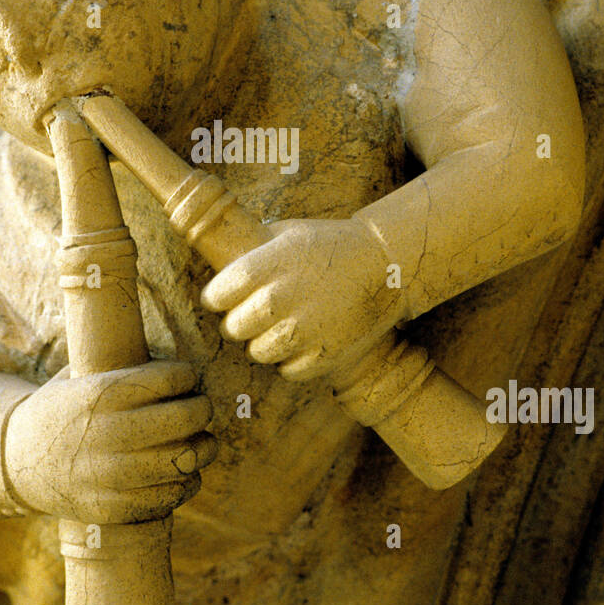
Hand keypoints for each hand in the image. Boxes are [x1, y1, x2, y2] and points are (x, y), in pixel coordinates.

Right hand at [4, 359, 215, 523]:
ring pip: (185, 460)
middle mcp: (108, 432)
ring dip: (204, 449)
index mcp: (101, 393)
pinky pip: (169, 496)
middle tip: (200, 408)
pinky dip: (187, 483)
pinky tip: (186, 473)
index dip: (187, 375)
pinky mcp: (112, 507)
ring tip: (202, 443)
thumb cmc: (63, 410)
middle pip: (186, 418)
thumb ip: (120, 365)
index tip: (187, 377)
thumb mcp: (80, 376)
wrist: (16, 459)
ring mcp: (109, 474)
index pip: (171, 378)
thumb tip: (167, 346)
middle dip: (202, 409)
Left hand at [201, 218, 399, 382]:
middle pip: (232, 328)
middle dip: (239, 322)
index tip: (226, 297)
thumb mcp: (287, 234)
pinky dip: (293, 359)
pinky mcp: (324, 356)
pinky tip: (305, 339)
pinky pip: (288, 370)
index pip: (216, 295)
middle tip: (254, 314)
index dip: (218, 298)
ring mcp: (303, 331)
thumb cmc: (331, 245)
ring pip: (257, 353)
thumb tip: (218, 266)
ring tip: (281, 327)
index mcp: (267, 265)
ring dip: (264, 343)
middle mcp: (280, 299)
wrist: (387, 265)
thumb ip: (252, 254)